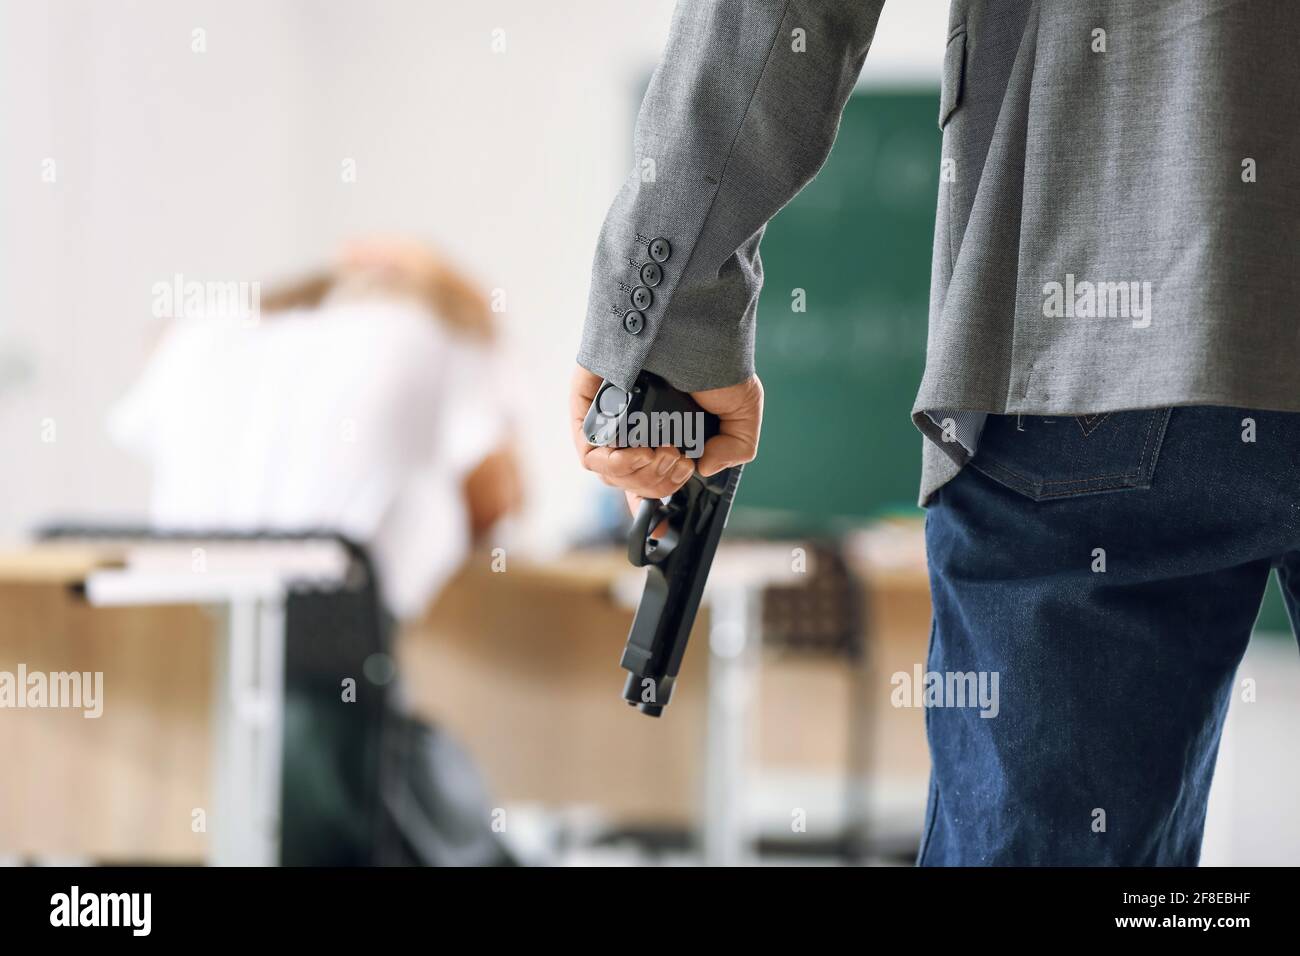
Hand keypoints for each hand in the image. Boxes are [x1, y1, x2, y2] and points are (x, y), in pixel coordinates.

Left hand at [569, 365, 762, 514]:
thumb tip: (702, 470)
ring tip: (664, 449)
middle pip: (635, 488)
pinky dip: (616, 463)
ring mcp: (610, 424)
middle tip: (679, 460)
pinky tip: (639, 448)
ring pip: (614, 477)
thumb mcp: (743, 410)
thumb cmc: (715, 359)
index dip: (654, 515)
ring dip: (644, 474)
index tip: (662, 531)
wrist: (690, 321)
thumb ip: (736, 449)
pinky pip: (590, 457)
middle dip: (662, 484)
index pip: (648, 487)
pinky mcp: (588, 412)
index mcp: (666, 439)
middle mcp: (636, 434)